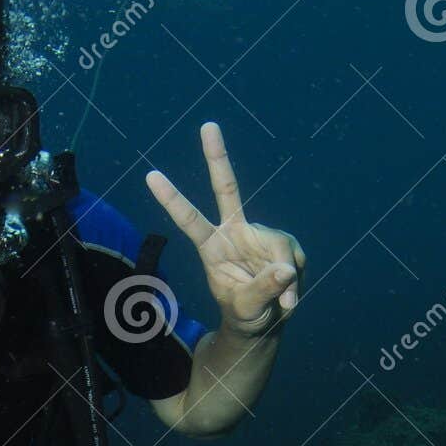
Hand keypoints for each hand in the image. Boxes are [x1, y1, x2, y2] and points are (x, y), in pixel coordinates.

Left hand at [145, 122, 305, 336]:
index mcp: (211, 246)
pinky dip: (295, 281)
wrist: (265, 320)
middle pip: (227, 189)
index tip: (151, 175)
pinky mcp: (282, 244)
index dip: (171, 198)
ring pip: (279, 246)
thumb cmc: (245, 313)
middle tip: (207, 125)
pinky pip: (293, 258)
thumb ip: (263, 289)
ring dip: (285, 277)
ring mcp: (259, 234)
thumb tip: (285, 268)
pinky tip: (289, 296)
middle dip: (217, 157)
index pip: (189, 219)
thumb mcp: (248, 309)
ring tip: (283, 303)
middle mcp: (234, 232)